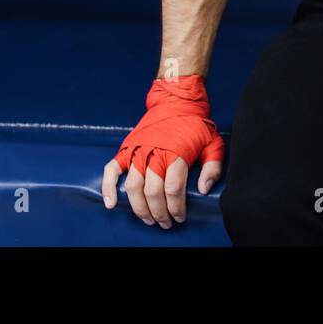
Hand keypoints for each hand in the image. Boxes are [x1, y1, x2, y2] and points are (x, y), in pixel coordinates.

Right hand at [101, 74, 225, 228]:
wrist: (176, 100)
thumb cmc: (195, 124)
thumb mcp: (213, 142)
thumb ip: (212, 167)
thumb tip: (203, 190)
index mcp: (177, 153)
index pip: (173, 190)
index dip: (176, 208)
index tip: (180, 217)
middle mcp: (154, 153)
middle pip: (152, 192)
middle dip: (159, 213)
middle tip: (165, 223)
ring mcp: (138, 150)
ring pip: (133, 187)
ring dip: (139, 207)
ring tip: (148, 219)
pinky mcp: (127, 147)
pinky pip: (111, 170)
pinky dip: (108, 187)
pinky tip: (111, 203)